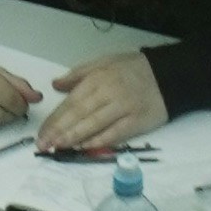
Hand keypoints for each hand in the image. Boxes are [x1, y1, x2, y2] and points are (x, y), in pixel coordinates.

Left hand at [34, 47, 165, 158]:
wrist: (168, 75)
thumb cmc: (132, 69)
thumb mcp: (103, 62)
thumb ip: (78, 74)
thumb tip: (56, 85)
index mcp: (97, 78)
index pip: (71, 102)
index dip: (54, 118)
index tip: (42, 132)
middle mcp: (108, 93)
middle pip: (78, 114)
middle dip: (58, 131)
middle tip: (43, 144)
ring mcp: (123, 108)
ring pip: (94, 125)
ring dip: (74, 138)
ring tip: (57, 147)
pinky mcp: (137, 121)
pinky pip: (115, 134)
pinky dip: (99, 141)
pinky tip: (84, 148)